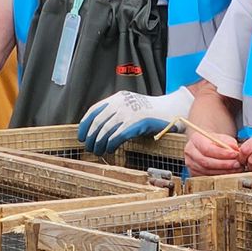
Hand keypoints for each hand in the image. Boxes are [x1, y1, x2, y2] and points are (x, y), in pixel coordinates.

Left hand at [77, 87, 195, 154]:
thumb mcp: (130, 105)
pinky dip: (111, 145)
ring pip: (105, 131)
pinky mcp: (135, 124)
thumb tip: (97, 129)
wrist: (170, 110)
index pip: (94, 111)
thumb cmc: (150, 112)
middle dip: (91, 137)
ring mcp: (128, 113)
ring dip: (99, 144)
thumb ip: (115, 112)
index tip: (81, 136)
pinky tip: (110, 150)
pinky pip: (117, 137)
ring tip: (98, 151)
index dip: (85, 125)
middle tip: (89, 147)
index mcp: (117, 98)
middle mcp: (120, 104)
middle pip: (98, 123)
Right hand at [184, 130, 245, 175]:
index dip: (222, 153)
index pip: (207, 149)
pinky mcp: (194, 173)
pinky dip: (220, 175)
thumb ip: (229, 142)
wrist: (206, 145)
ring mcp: (191, 164)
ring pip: (207, 171)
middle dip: (224, 164)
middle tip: (237, 164)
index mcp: (195, 139)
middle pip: (206, 162)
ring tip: (236, 168)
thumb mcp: (222, 137)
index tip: (235, 154)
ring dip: (224, 171)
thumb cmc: (214, 141)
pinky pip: (207, 177)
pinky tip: (229, 172)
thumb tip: (235, 149)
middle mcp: (190, 152)